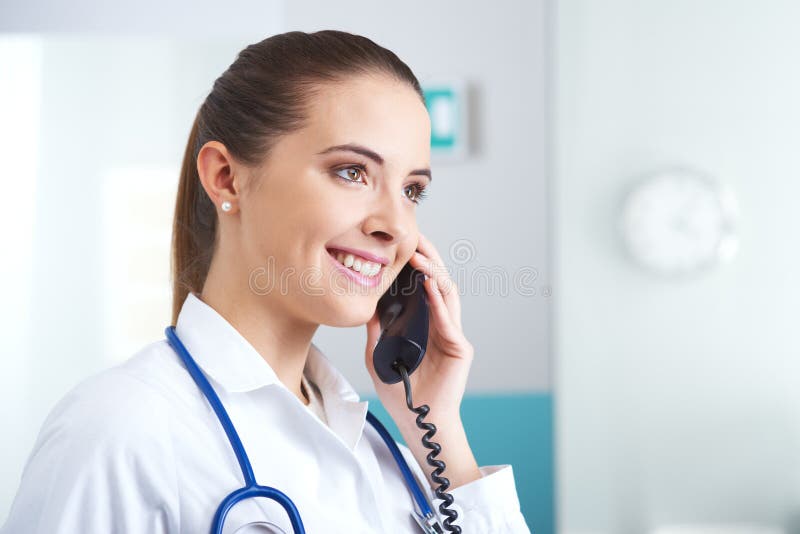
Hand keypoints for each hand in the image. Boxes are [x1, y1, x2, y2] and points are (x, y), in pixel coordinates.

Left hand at [364, 233, 473, 425]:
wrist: (419, 420)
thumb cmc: (402, 392)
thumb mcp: (379, 356)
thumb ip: (376, 332)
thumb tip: (368, 307)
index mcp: (425, 324)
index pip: (423, 286)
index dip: (416, 264)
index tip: (402, 244)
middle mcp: (442, 324)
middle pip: (438, 282)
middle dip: (428, 258)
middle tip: (414, 237)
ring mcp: (452, 334)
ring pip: (447, 294)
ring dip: (433, 273)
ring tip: (418, 256)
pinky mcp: (459, 348)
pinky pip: (448, 320)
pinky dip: (438, 301)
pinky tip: (428, 286)